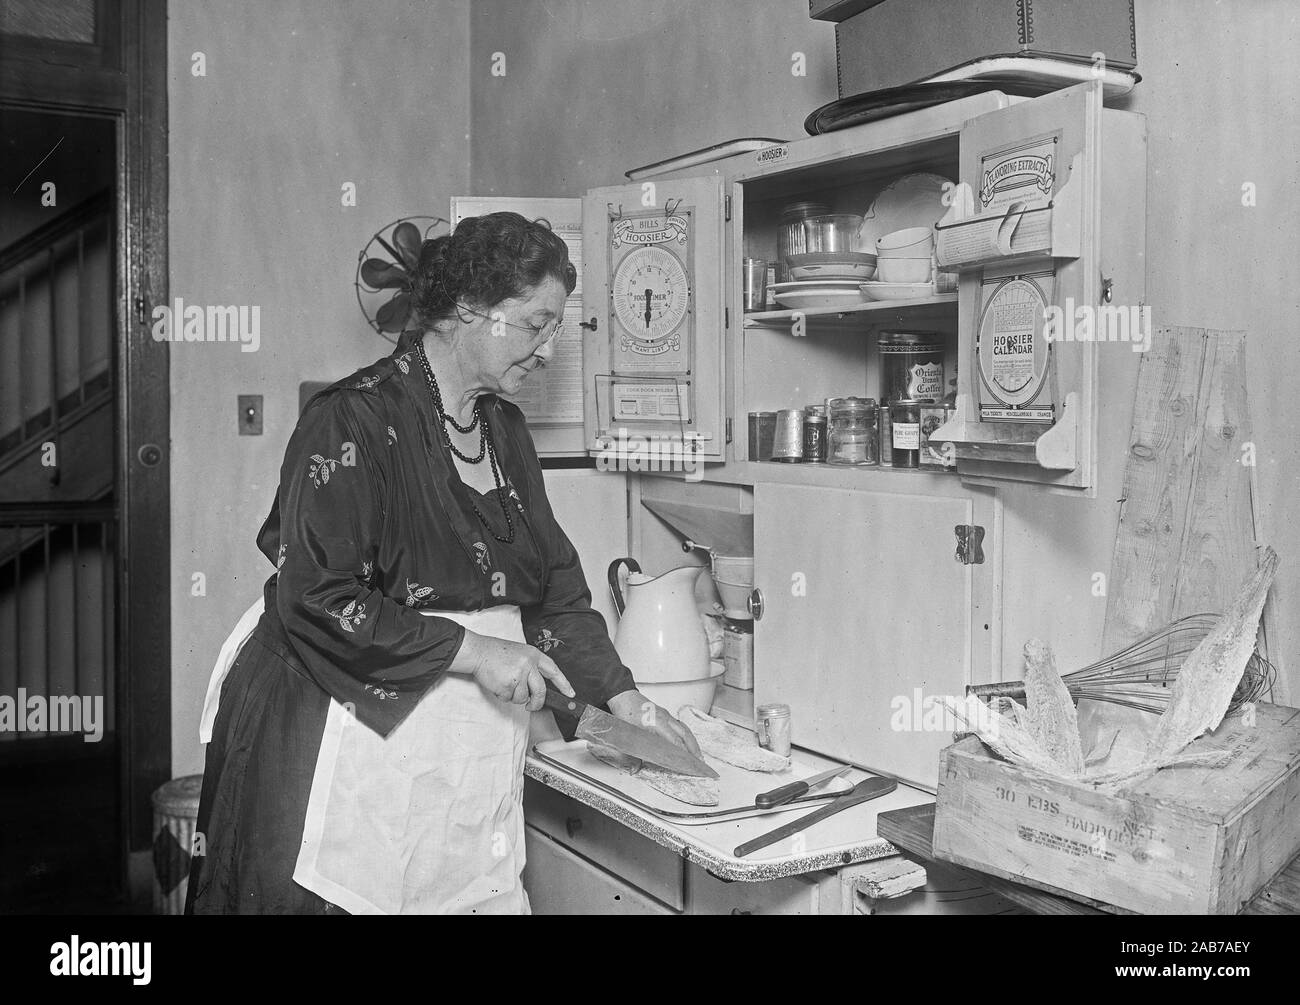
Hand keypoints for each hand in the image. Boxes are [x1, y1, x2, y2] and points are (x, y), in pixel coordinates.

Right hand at [452, 631, 573, 710]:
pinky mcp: (507, 684)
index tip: (570, 694)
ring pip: (523, 698)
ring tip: (504, 682)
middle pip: (541, 691)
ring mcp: (519, 674)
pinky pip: (509, 698)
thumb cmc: (496, 653)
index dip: (563, 684)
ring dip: (513, 696)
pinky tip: (497, 683)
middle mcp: (528, 664)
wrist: (478, 652)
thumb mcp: (519, 654)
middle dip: (537, 703)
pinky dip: (503, 695)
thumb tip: (536, 689)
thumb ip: (530, 667)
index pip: (553, 671)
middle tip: (532, 706)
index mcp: (533, 655)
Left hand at [606, 690, 702, 757]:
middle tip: (700, 762)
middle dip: (694, 749)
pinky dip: (686, 735)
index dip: (684, 753)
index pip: (675, 741)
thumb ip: (632, 755)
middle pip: (685, 734)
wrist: (623, 696)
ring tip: (698, 755)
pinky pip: (680, 725)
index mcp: (657, 722)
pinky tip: (688, 742)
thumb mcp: (627, 736)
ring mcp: (666, 715)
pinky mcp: (666, 714)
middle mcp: (665, 717)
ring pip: (684, 729)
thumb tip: (635, 770)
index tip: (690, 764)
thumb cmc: (625, 713)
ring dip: (692, 742)